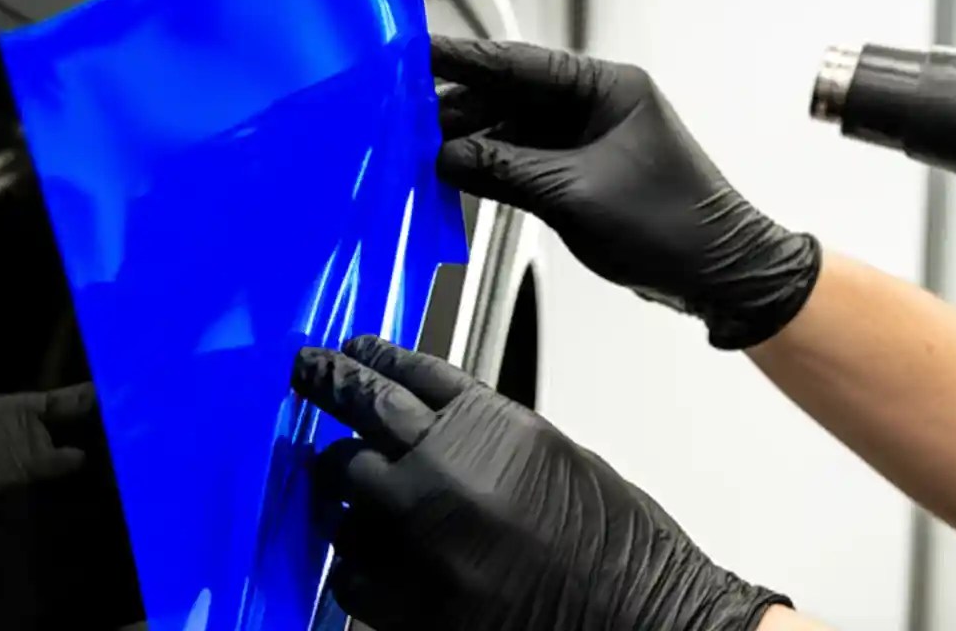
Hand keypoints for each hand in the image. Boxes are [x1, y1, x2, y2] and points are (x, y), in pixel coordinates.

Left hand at [294, 336, 789, 629]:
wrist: (645, 625)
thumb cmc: (616, 547)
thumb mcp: (551, 458)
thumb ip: (479, 434)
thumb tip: (423, 422)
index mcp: (491, 429)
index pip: (408, 370)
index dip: (369, 356)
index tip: (346, 352)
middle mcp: (447, 475)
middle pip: (359, 411)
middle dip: (329, 387)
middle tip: (309, 374)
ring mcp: (419, 541)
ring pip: (341, 495)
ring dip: (343, 490)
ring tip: (350, 490)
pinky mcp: (406, 605)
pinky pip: (348, 570)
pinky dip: (355, 560)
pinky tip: (373, 556)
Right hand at [433, 36, 819, 348]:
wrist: (717, 274)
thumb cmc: (673, 226)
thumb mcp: (575, 195)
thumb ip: (505, 170)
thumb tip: (448, 156)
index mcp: (608, 89)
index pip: (522, 64)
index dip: (467, 60)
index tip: (421, 55)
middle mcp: (597, 106)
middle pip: (512, 95)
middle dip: (461, 107)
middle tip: (408, 117)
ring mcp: (587, 139)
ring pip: (513, 129)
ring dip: (471, 141)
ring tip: (422, 150)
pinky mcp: (580, 171)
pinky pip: (522, 159)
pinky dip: (490, 167)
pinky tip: (456, 174)